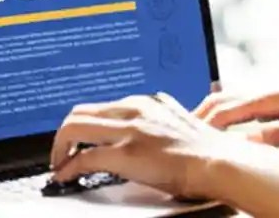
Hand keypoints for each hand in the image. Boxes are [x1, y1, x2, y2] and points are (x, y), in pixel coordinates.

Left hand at [50, 94, 261, 199]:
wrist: (218, 162)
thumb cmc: (206, 149)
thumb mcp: (178, 120)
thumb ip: (160, 116)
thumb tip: (149, 123)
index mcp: (147, 102)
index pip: (102, 107)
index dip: (84, 124)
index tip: (79, 140)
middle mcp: (134, 110)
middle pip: (81, 111)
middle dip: (64, 133)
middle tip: (62, 152)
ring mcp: (129, 130)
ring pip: (75, 127)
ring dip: (60, 147)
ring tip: (60, 164)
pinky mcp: (126, 153)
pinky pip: (83, 158)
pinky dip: (68, 168)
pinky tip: (66, 177)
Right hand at [194, 89, 278, 146]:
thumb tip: (250, 141)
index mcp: (274, 96)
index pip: (228, 108)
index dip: (205, 122)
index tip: (187, 134)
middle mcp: (269, 92)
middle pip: (222, 100)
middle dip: (198, 114)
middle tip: (176, 131)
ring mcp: (272, 96)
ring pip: (230, 101)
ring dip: (209, 113)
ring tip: (190, 129)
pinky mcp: (276, 103)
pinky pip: (241, 106)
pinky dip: (223, 114)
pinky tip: (220, 126)